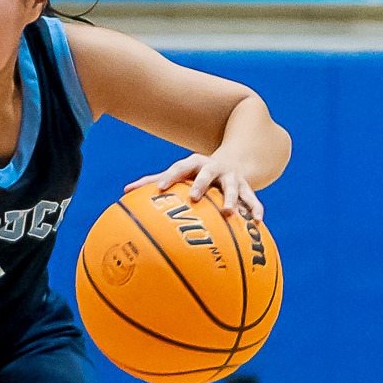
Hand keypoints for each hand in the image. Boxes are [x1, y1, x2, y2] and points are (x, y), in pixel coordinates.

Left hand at [125, 153, 264, 220]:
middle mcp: (214, 168)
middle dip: (201, 184)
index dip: (170, 177)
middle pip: (207, 173)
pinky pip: (253, 198)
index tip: (160, 189)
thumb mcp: (179, 173)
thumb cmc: (196, 173)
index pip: (180, 167)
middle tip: (193, 198)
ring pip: (234, 187)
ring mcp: (232, 177)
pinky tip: (258, 222)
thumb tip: (124, 192)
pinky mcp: (248, 186)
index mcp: (194, 163)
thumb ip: (154, 181)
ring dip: (232, 199)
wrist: (234, 159)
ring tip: (229, 213)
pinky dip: (256, 209)